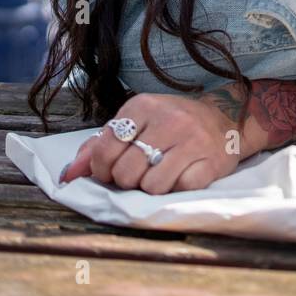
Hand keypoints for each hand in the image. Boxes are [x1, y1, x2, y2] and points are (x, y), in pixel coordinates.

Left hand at [60, 93, 241, 193]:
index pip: (105, 149)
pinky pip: (179, 189)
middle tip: (138, 174)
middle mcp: (169, 119)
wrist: (226, 118)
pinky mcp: (211, 162)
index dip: (102, 168)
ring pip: (151, 185)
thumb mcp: (135, 123)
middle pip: (126, 171)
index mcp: (143, 105)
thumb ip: (99, 146)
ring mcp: (192, 141)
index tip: (111, 170)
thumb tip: (69, 175)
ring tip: (160, 174)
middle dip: (127, 180)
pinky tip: (181, 175)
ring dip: (151, 187)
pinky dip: (176, 189)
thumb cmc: (171, 124)